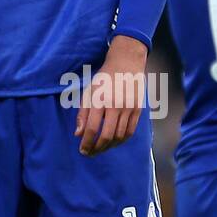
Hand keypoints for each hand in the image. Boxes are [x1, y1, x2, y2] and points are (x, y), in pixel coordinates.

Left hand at [75, 35, 147, 156]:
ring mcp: (129, 108)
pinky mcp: (138, 110)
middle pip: (107, 136)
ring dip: (109, 146)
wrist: (127, 63)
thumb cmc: (105, 78)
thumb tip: (78, 134)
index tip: (82, 150)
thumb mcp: (89, 91)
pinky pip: (130, 132)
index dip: (87, 143)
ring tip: (100, 149)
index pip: (92, 128)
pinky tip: (113, 142)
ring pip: (119, 137)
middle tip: (90, 153)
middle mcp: (115, 105)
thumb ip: (83, 113)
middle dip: (97, 148)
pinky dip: (121, 141)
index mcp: (100, 100)